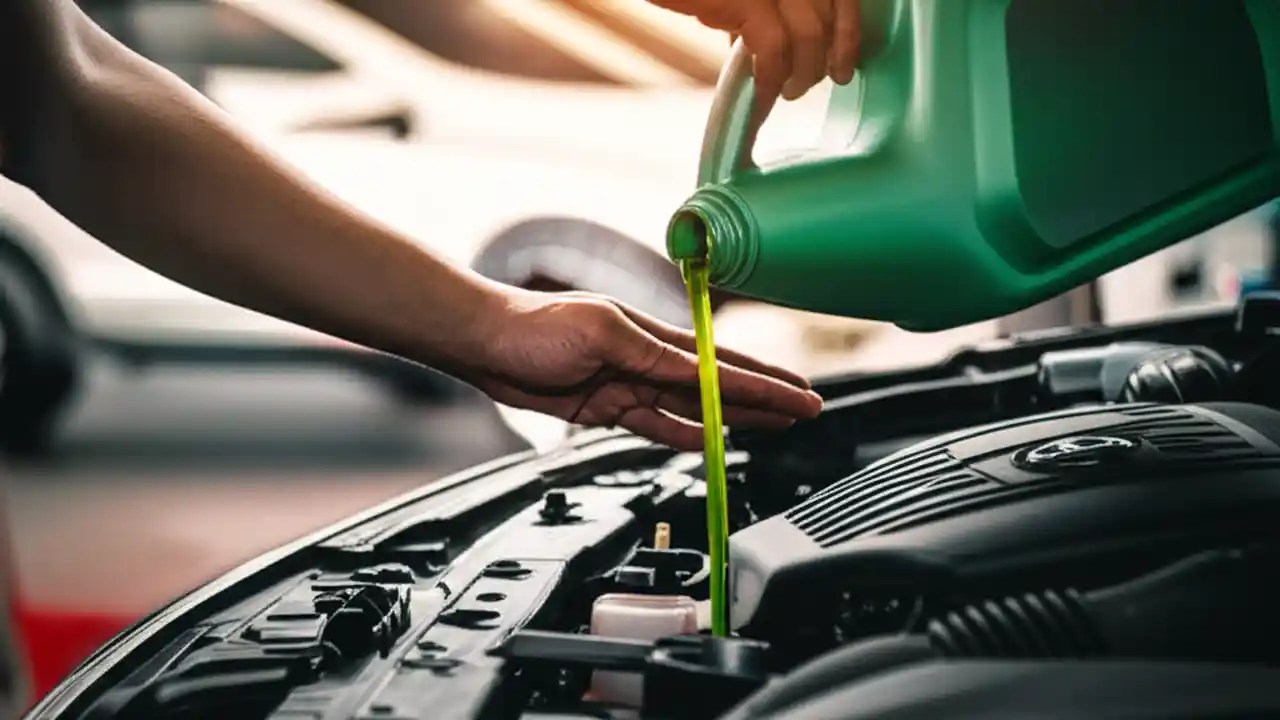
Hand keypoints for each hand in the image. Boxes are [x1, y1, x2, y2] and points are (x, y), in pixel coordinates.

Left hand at [467, 288, 821, 450]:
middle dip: (766, 400)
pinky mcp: (608, 406)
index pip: (722, 366)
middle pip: (720, 387)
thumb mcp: (602, 333)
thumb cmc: (536, 326)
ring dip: (737, 419)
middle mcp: (649, 360)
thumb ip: (653, 356)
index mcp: (653, 335)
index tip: (801, 396)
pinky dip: (688, 434)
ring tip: (775, 426)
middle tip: (807, 412)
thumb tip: (701, 372)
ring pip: (697, 409)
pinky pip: (659, 425)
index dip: (765, 384)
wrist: (487, 343)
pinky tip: (712, 441)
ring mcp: (630, 384)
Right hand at [649, 0, 860, 102]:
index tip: (843, 68)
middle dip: (823, 60)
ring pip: (809, 35)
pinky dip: (769, 80)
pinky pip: (774, 48)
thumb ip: (765, 12)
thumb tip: (780, 52)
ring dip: (801, 73)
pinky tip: (761, 96)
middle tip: (802, 88)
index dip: (848, 34)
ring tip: (784, 92)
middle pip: (829, 17)